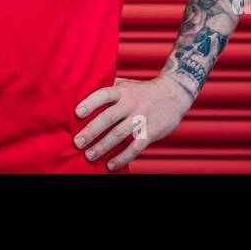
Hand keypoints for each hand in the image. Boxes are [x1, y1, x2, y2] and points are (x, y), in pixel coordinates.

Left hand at [73, 74, 194, 170]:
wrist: (173, 94)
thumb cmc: (142, 91)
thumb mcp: (126, 84)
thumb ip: (108, 87)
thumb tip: (82, 89)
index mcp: (122, 91)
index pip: (104, 94)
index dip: (90, 102)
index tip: (77, 113)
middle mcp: (131, 104)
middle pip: (109, 117)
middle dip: (92, 130)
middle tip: (78, 142)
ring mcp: (141, 119)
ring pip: (120, 134)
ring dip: (103, 146)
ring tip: (89, 155)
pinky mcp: (151, 132)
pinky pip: (135, 148)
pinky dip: (122, 158)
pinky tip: (110, 165)